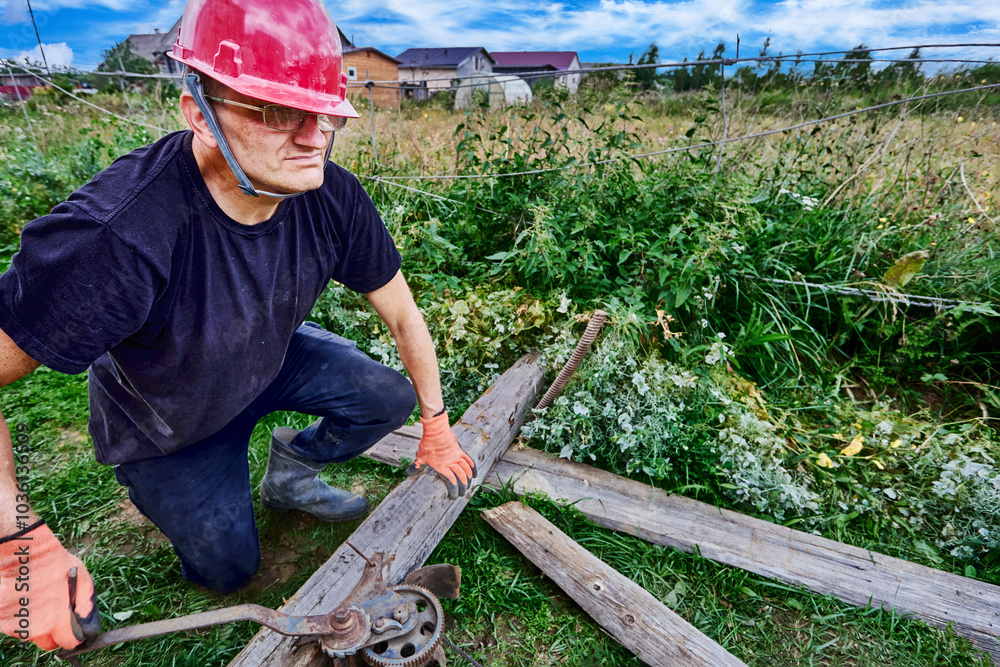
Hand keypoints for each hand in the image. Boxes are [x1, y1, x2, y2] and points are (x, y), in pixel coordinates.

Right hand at [1, 522, 100, 649]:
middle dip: (51, 632)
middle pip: (47, 643)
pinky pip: (12, 624)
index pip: (69, 643)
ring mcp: (16, 625)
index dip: (72, 635)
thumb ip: (86, 607)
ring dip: (33, 622)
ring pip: (29, 633)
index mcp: (59, 621)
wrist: (27, 554)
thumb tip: (88, 625)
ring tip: (36, 598)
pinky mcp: (2, 620)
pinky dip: (16, 615)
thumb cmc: (57, 565)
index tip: (70, 627)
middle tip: (52, 613)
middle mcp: (37, 628)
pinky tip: (23, 597)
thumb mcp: (84, 582)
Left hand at [406, 411, 476, 498]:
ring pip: (465, 469)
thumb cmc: (426, 445)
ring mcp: (456, 457)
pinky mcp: (459, 450)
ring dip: (468, 477)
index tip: (454, 494)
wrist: (435, 432)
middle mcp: (450, 463)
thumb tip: (408, 473)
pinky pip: (468, 459)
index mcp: (441, 467)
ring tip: (469, 483)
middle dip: (463, 485)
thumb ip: (417, 466)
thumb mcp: (420, 456)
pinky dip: (472, 466)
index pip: (450, 480)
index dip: (453, 488)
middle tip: (464, 491)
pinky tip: (473, 472)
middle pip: (460, 476)